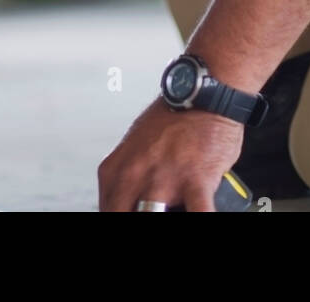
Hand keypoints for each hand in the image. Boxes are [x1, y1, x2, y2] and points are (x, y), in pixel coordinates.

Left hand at [98, 98, 243, 212]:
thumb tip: (133, 203)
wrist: (202, 93)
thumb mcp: (137, 146)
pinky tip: (200, 211)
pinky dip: (201, 214)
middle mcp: (135, 175)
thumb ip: (131, 177)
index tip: (133, 210)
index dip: (121, 214)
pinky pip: (199, 213)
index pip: (107, 211)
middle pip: (122, 214)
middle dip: (135, 217)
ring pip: (152, 215)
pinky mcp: (195, 181)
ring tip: (174, 209)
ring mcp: (164, 179)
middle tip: (151, 211)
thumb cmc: (174, 118)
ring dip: (165, 213)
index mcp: (116, 170)